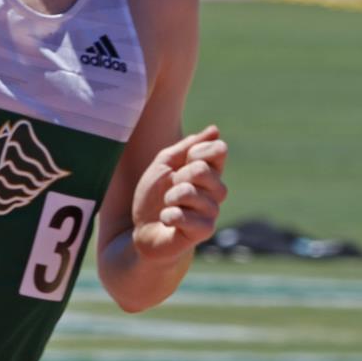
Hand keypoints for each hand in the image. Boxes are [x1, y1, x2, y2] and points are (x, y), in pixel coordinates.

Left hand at [129, 125, 228, 260]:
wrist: (142, 230)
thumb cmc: (153, 197)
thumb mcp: (164, 164)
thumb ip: (187, 147)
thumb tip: (215, 129)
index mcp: (210, 171)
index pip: (219, 150)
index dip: (196, 152)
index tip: (181, 164)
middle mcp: (217, 191)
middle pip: (202, 170)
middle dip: (177, 177)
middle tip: (170, 190)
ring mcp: (212, 211)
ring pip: (190, 192)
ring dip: (170, 198)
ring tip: (167, 206)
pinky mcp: (205, 231)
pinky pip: (184, 216)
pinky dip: (168, 216)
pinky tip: (167, 221)